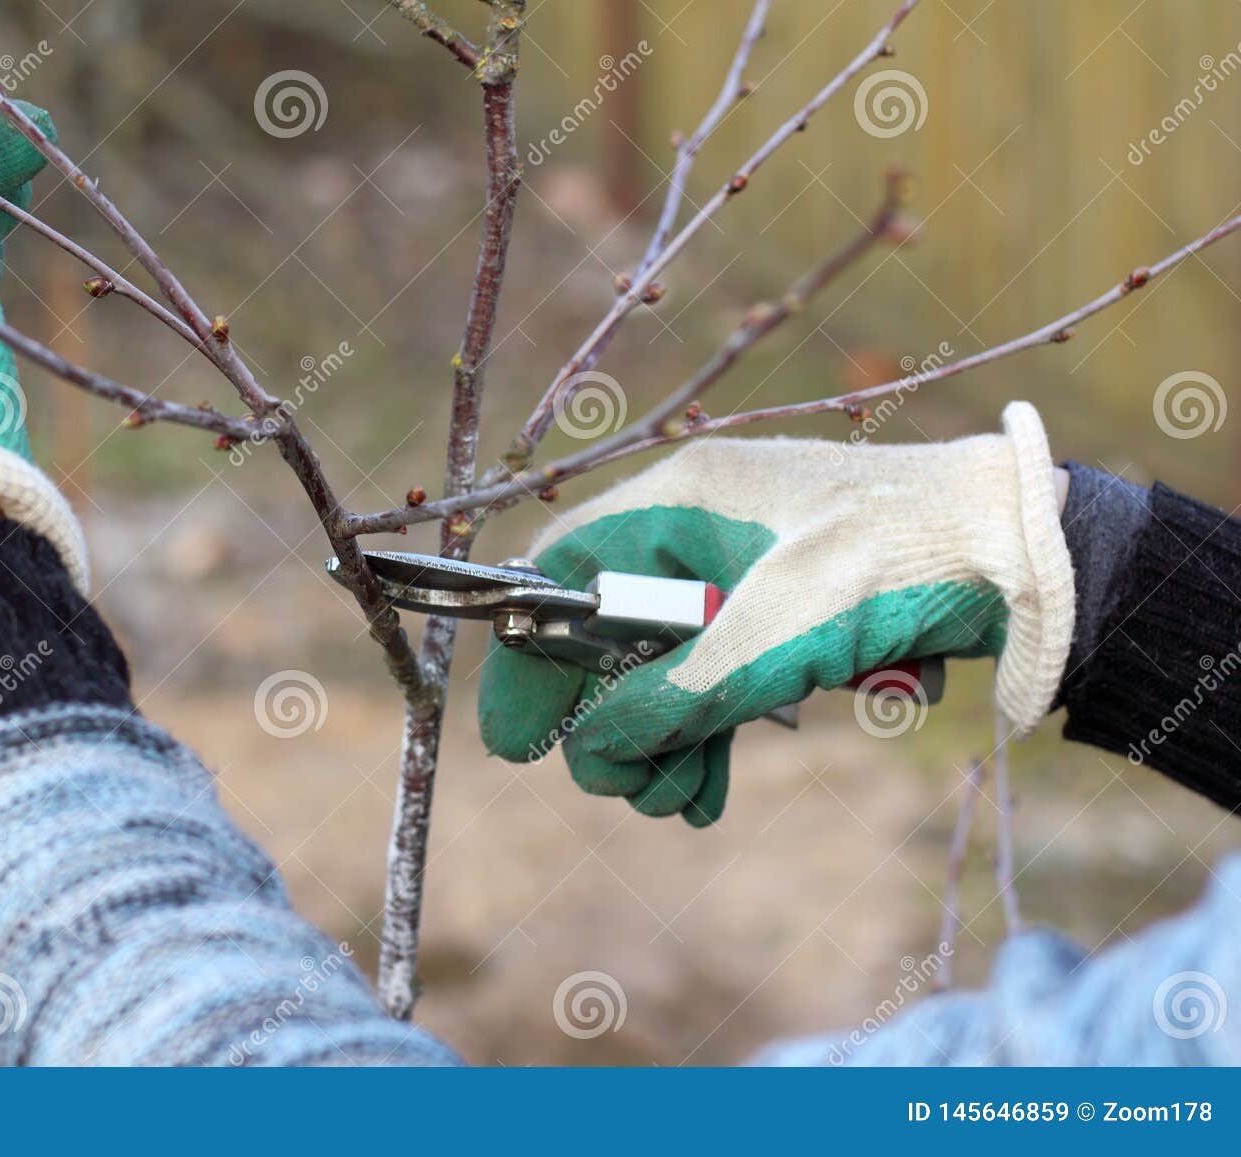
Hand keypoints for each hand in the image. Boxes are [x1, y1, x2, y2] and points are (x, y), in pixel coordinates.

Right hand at [478, 402, 1073, 826]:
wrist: (1025, 553)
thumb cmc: (897, 564)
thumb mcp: (772, 638)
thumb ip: (674, 699)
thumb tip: (591, 752)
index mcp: (678, 501)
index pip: (563, 576)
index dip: (528, 657)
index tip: (519, 737)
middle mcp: (698, 529)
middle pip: (611, 633)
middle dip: (612, 722)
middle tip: (624, 790)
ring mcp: (743, 568)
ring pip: (666, 665)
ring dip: (663, 740)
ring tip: (680, 804)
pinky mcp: (787, 607)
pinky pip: (721, 674)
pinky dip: (710, 730)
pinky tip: (709, 788)